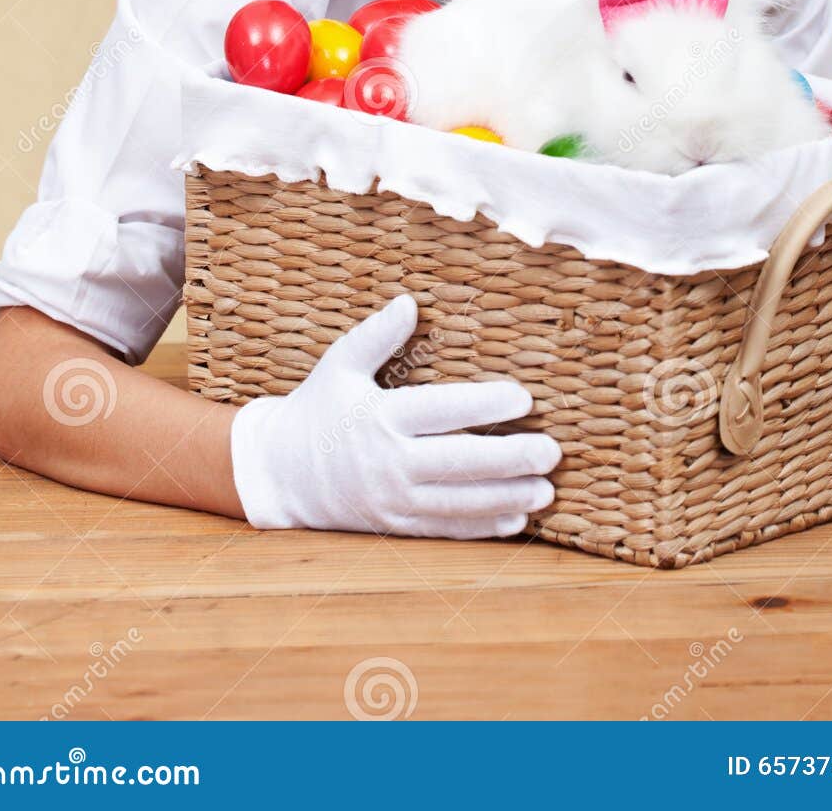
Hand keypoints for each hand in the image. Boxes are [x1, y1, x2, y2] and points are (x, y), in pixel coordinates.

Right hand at [230, 291, 560, 535]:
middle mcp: (388, 462)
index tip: (525, 398)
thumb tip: (410, 302)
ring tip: (546, 491)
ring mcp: (391, 500)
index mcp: (378, 417)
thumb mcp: (339, 365)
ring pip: (458, 502)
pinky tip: (515, 520)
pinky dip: (480, 527)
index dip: (484, 405)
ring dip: (505, 498)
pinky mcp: (393, 526)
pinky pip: (443, 530)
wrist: (279, 473)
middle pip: (459, 462)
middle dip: (510, 458)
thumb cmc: (317, 409)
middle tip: (552, 451)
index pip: (441, 410)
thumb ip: (376, 336)